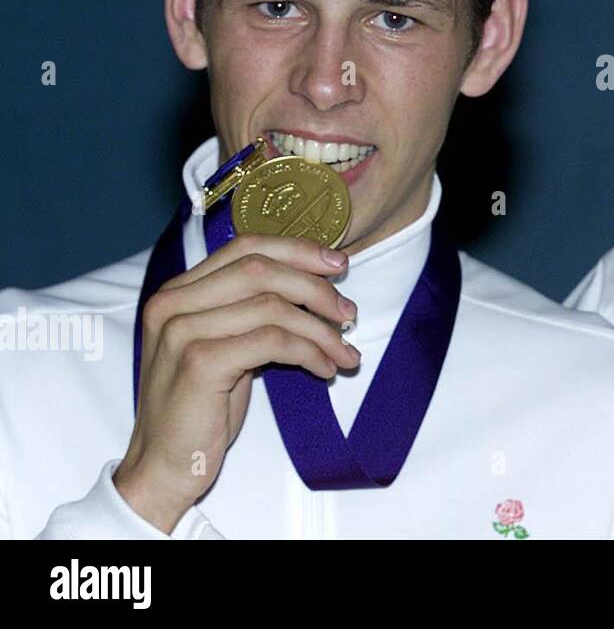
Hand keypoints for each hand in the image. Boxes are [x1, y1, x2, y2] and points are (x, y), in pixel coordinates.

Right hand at [114, 235, 360, 532]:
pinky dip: (310, 352)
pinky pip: (273, 341)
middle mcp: (172, 304)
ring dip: (321, 328)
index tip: (338, 264)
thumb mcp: (225, 345)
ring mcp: (182, 331)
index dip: (297, 250)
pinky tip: (325, 370)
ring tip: (344, 351)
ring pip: (272, 306)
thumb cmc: (202, 406)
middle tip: (349, 312)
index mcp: (177, 292)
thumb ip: (251, 310)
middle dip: (315, 287)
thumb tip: (318, 285)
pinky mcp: (200, 363)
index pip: (245, 247)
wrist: (165, 465)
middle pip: (260, 268)